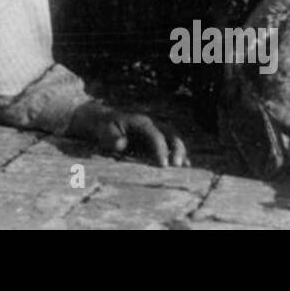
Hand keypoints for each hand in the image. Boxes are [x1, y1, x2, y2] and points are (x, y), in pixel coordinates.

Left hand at [71, 102, 188, 166]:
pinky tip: (185, 167)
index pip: (155, 134)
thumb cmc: (105, 128)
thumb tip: (121, 144)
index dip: (160, 149)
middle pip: (171, 134)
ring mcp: (156, 132)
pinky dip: (178, 155)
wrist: (104, 122)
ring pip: (174, 140)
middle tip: (176, 166)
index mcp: (141, 122)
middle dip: (176, 149)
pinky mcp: (156, 141)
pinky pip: (171, 147)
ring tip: (185, 168)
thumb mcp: (104, 130)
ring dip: (181, 153)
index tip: (163, 165)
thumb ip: (112, 137)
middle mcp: (152, 125)